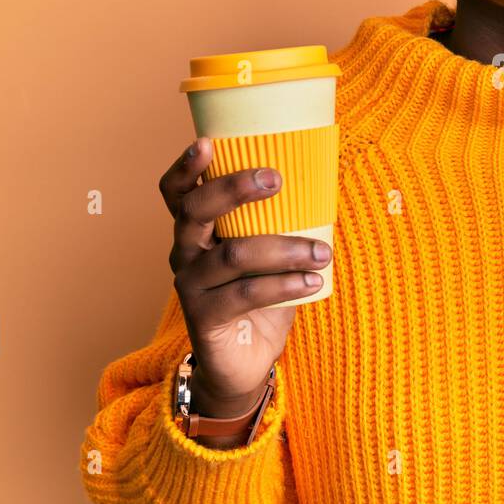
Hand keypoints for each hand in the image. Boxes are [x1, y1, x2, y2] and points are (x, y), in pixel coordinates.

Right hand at [159, 137, 330, 430]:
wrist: (246, 361)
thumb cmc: (261, 295)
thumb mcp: (270, 252)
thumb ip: (281, 220)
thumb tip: (325, 179)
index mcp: (196, 230)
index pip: (177, 192)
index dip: (186, 167)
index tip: (206, 142)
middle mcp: (184, 252)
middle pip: (195, 211)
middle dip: (234, 189)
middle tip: (276, 179)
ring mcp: (190, 285)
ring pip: (232, 254)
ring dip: (284, 248)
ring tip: (322, 252)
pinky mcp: (204, 318)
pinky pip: (246, 294)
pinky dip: (285, 284)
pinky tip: (313, 281)